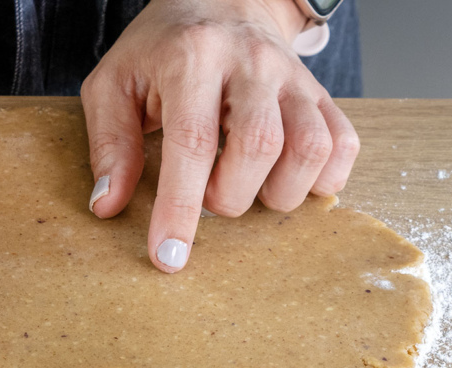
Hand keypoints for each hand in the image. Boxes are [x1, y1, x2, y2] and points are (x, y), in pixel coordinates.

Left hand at [81, 0, 360, 272]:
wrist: (218, 0)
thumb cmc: (158, 52)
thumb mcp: (112, 85)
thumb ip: (109, 144)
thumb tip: (107, 205)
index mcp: (193, 59)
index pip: (192, 143)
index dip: (181, 209)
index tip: (168, 258)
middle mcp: (252, 64)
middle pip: (259, 148)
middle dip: (227, 198)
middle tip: (203, 193)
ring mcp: (293, 78)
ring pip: (310, 149)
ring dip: (276, 193)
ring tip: (242, 186)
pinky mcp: (320, 94)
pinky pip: (343, 145)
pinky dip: (319, 180)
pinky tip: (282, 180)